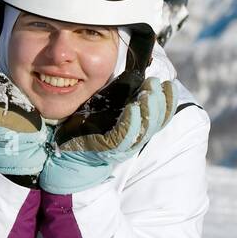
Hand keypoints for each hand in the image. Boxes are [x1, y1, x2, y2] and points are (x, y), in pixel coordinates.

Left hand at [39, 77, 180, 193]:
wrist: (67, 158)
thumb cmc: (86, 133)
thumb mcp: (106, 113)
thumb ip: (119, 101)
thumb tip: (131, 79)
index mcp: (135, 131)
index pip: (159, 118)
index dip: (167, 102)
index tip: (169, 85)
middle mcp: (132, 140)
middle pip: (154, 122)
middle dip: (159, 102)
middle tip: (156, 84)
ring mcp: (122, 146)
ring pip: (143, 129)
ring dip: (148, 110)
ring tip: (149, 93)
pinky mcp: (107, 148)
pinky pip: (124, 136)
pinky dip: (130, 122)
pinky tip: (134, 108)